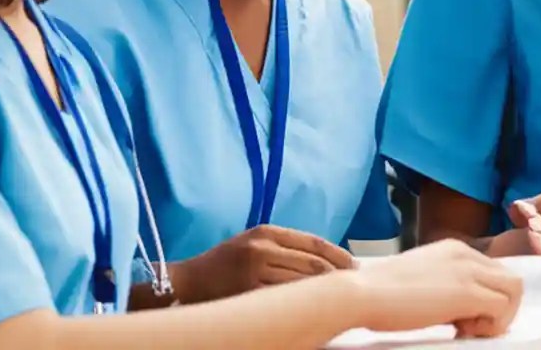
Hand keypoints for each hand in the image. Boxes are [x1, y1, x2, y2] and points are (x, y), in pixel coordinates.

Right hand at [173, 224, 355, 302]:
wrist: (186, 282)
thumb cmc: (223, 265)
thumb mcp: (252, 244)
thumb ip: (283, 247)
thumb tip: (324, 261)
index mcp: (266, 232)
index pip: (314, 243)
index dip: (338, 255)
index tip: (354, 266)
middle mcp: (262, 248)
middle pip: (312, 264)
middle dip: (336, 275)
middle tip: (351, 285)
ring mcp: (254, 270)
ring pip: (301, 283)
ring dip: (321, 292)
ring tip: (335, 297)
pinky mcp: (248, 292)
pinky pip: (283, 299)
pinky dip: (300, 304)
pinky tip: (311, 308)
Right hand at [351, 239, 522, 337]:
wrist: (362, 293)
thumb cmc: (381, 292)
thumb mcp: (422, 278)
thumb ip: (445, 283)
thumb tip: (461, 307)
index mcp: (455, 249)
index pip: (494, 272)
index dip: (488, 298)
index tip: (466, 317)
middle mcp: (466, 254)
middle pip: (511, 279)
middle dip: (500, 308)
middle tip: (472, 326)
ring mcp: (468, 270)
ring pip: (515, 290)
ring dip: (499, 316)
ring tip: (468, 328)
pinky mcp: (466, 291)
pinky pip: (503, 307)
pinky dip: (491, 325)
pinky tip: (463, 330)